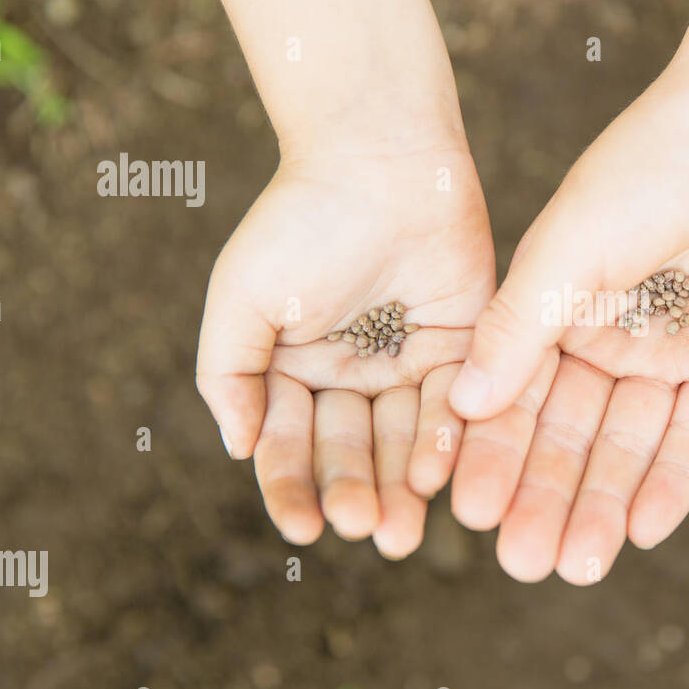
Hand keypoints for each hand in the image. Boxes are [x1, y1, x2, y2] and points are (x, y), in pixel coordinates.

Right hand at [197, 141, 493, 554]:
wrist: (380, 156)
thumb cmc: (301, 220)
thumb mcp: (243, 296)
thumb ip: (230, 373)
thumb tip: (238, 449)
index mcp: (293, 371)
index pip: (289, 445)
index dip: (292, 489)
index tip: (302, 531)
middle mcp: (350, 377)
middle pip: (351, 451)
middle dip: (356, 494)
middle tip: (368, 532)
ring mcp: (405, 365)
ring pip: (402, 440)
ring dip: (402, 486)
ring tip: (404, 532)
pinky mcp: (458, 349)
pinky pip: (451, 406)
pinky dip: (444, 442)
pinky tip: (439, 479)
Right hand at [445, 62, 688, 582]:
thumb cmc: (651, 165)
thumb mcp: (570, 245)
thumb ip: (519, 324)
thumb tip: (460, 403)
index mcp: (555, 305)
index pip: (515, 394)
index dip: (492, 455)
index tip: (468, 514)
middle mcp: (609, 336)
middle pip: (570, 432)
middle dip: (546, 496)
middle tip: (522, 563)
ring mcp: (672, 352)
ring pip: (630, 444)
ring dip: (603, 502)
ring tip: (577, 566)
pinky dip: (672, 481)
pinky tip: (642, 531)